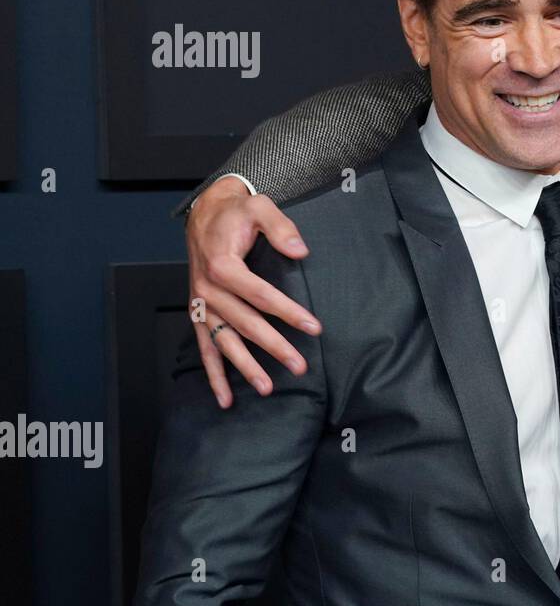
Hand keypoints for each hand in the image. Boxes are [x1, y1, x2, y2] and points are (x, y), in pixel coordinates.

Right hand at [187, 177, 320, 407]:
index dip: (288, 312)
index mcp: (223, 265)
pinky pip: (205, 347)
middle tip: (300, 366)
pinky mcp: (199, 312)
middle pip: (246, 324)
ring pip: (224, 342)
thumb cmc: (235, 213)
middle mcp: (208, 289)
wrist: (205, 214)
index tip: (314, 327)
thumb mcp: (260, 207)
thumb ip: (281, 228)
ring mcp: (201, 304)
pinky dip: (214, 374)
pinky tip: (226, 398)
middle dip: (274, 347)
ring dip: (245, 367)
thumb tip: (300, 250)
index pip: (261, 295)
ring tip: (268, 389)